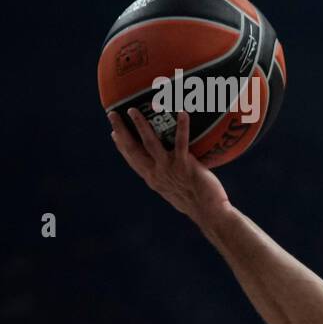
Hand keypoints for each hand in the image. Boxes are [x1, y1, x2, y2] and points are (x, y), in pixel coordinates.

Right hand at [108, 109, 230, 222]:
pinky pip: (181, 143)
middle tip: (112, 114)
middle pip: (133, 148)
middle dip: (121, 130)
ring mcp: (169, 168)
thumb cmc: (196, 202)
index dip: (121, 146)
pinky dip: (181, 127)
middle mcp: (156, 173)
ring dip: (140, 125)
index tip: (114, 133)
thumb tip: (173, 169)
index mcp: (153, 178)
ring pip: (149, 142)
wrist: (208, 213)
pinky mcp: (184, 166)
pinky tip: (182, 113)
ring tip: (133, 110)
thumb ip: (170, 177)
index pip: (132, 159)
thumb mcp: (175, 190)